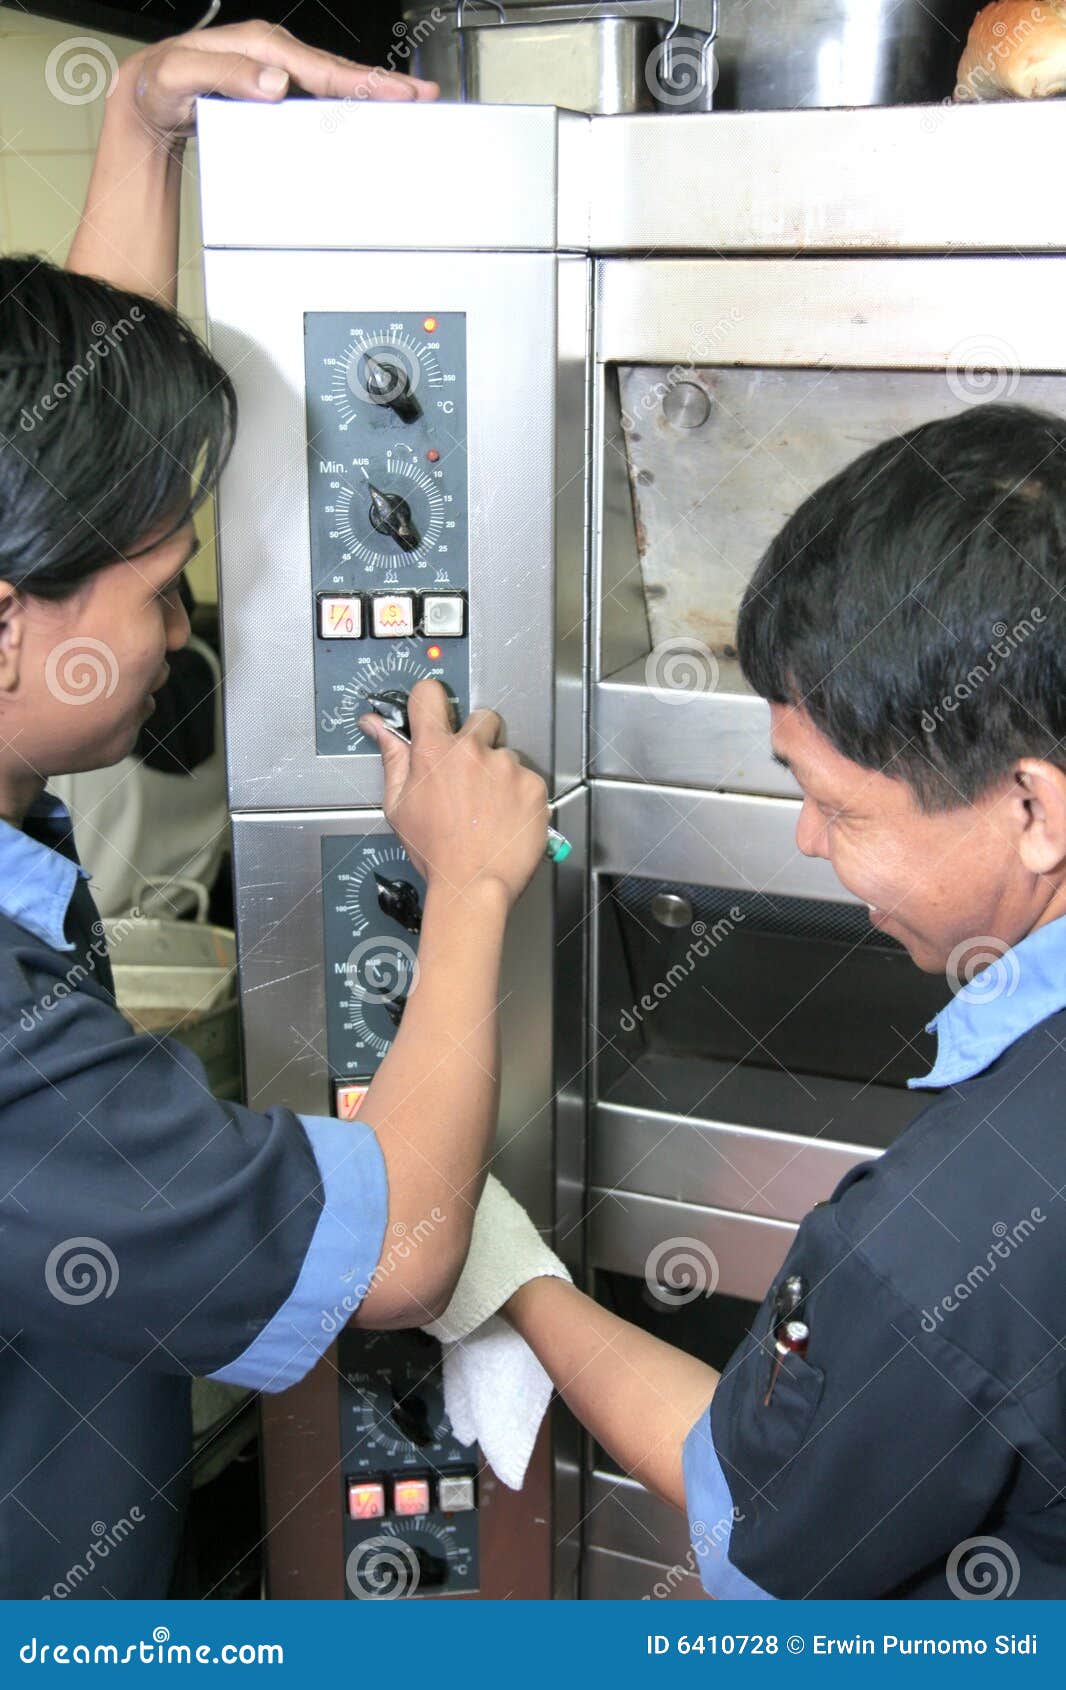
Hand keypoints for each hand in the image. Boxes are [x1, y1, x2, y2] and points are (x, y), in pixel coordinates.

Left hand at [118, 19, 437, 145]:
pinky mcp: (274, 88)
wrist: (147, 97)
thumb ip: (226, 75)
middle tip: (424, 95)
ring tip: (409, 101)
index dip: (361, 81)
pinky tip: (367, 110)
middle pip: (337, 71)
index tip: (394, 93)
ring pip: (333, 80)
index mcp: (259, 48)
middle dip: (383, 83)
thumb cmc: (162, 87)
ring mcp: (276, 70)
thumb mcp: (183, 76)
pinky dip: (348, 99)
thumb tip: (274, 83)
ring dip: (372, 90)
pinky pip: (319, 92)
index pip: (320, 68)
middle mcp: (272, 54)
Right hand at [360, 679, 548, 907]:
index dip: (430, 701)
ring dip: (498, 772)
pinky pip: (527, 777)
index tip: (434, 713)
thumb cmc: (435, 852)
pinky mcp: (534, 785)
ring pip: (505, 753)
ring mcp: (507, 766)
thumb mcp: (399, 805)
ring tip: (487, 807)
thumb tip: (376, 726)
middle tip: (469, 774)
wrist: (473, 886)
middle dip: (475, 739)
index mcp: (434, 751)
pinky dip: (519, 793)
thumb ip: (392, 757)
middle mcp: (473, 751)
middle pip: (480, 719)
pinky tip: (505, 817)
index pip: (430, 694)